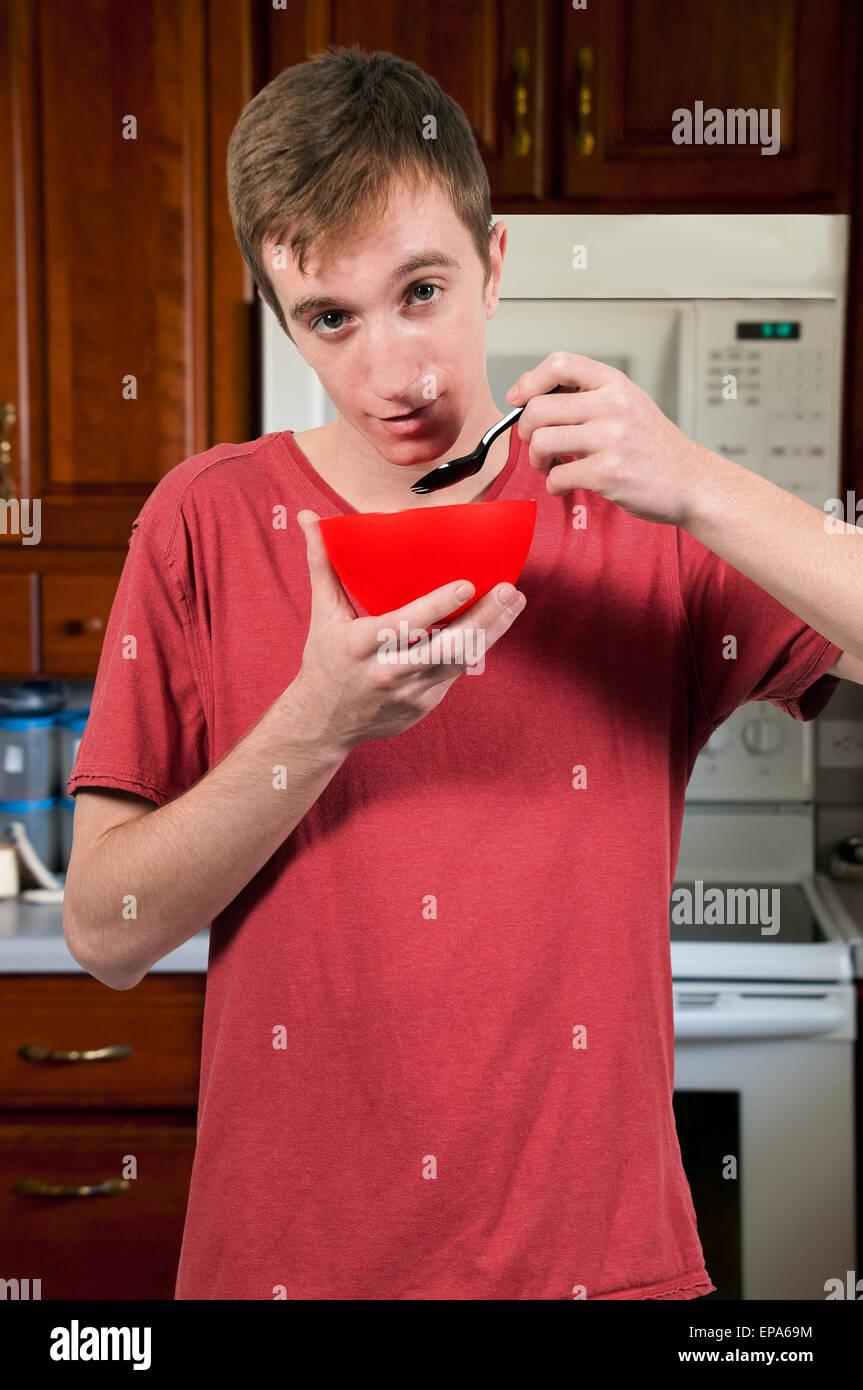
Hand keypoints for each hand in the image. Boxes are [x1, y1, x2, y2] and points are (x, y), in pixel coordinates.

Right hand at [290, 511, 526, 753]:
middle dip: (483, 619)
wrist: (324, 722)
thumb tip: (309, 517)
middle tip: (509, 590)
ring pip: (460, 661)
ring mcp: (410, 692)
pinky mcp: (424, 704)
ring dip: (492, 631)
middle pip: (446, 647)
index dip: (437, 606)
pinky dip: (477, 647)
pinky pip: (456, 672)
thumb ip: (322, 564)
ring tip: (514, 602)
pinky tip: (495, 624)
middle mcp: (389, 671)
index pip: (404, 624)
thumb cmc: (325, 659)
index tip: (467, 584)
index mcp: (362, 645)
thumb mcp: (322, 614)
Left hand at [506, 350, 704, 527]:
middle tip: (539, 444)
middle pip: (539, 408)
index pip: (560, 363)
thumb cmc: (653, 446)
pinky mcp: (610, 472)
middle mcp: (613, 405)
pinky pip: (557, 477)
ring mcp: (612, 439)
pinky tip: (568, 484)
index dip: (530, 381)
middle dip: (527, 432)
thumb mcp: (625, 404)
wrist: (691, 481)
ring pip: (542, 442)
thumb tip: (528, 389)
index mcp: (614, 384)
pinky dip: (554, 485)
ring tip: (553, 466)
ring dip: (538, 460)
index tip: (519, 398)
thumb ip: (584, 393)